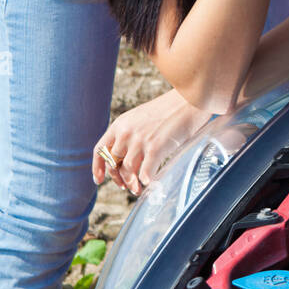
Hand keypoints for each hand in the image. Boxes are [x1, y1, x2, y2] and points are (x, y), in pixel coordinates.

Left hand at [93, 89, 214, 193]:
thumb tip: (125, 157)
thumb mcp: (141, 117)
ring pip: (127, 170)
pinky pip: (145, 172)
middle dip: (118, 178)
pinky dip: (146, 181)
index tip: (99, 180)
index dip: (98, 167)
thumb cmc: (170, 110)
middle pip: (113, 163)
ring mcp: (141, 140)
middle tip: (126, 186)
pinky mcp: (156, 147)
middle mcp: (127, 132)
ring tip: (138, 189)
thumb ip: (130, 133)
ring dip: (132, 183)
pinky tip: (150, 183)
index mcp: (121, 124)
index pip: (100, 150)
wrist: (190, 99)